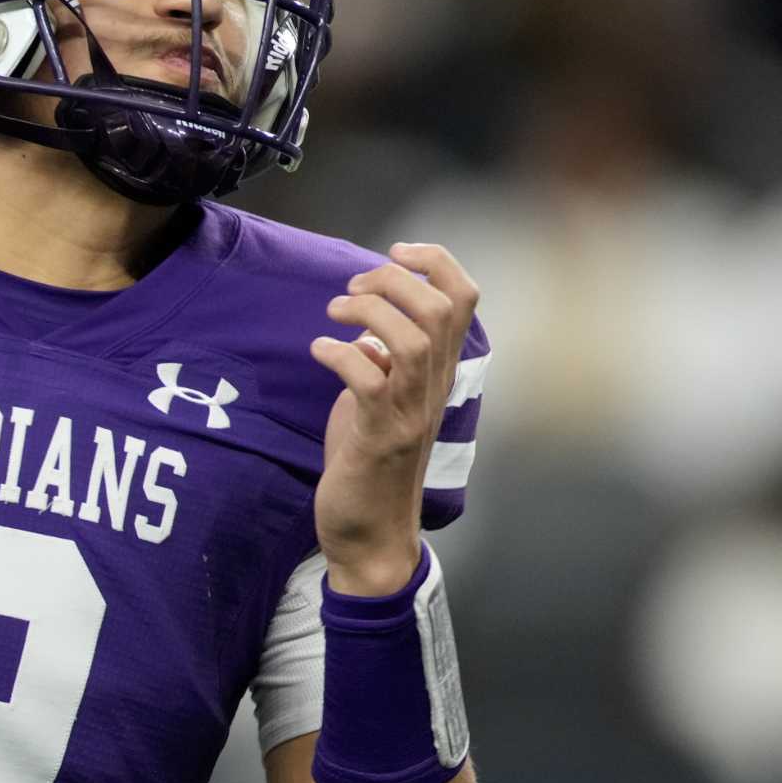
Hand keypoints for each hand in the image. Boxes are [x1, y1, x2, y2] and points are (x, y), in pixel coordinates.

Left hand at [309, 242, 480, 595]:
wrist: (368, 531)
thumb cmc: (369, 460)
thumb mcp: (381, 398)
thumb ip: (382, 361)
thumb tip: (366, 328)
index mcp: (437, 372)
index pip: (464, 298)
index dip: (437, 262)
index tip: (397, 251)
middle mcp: (434, 387)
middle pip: (439, 308)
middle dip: (392, 281)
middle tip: (350, 290)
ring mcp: (411, 412)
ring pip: (413, 338)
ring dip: (368, 313)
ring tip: (334, 314)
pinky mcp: (381, 436)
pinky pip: (368, 378)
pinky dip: (338, 354)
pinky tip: (317, 352)